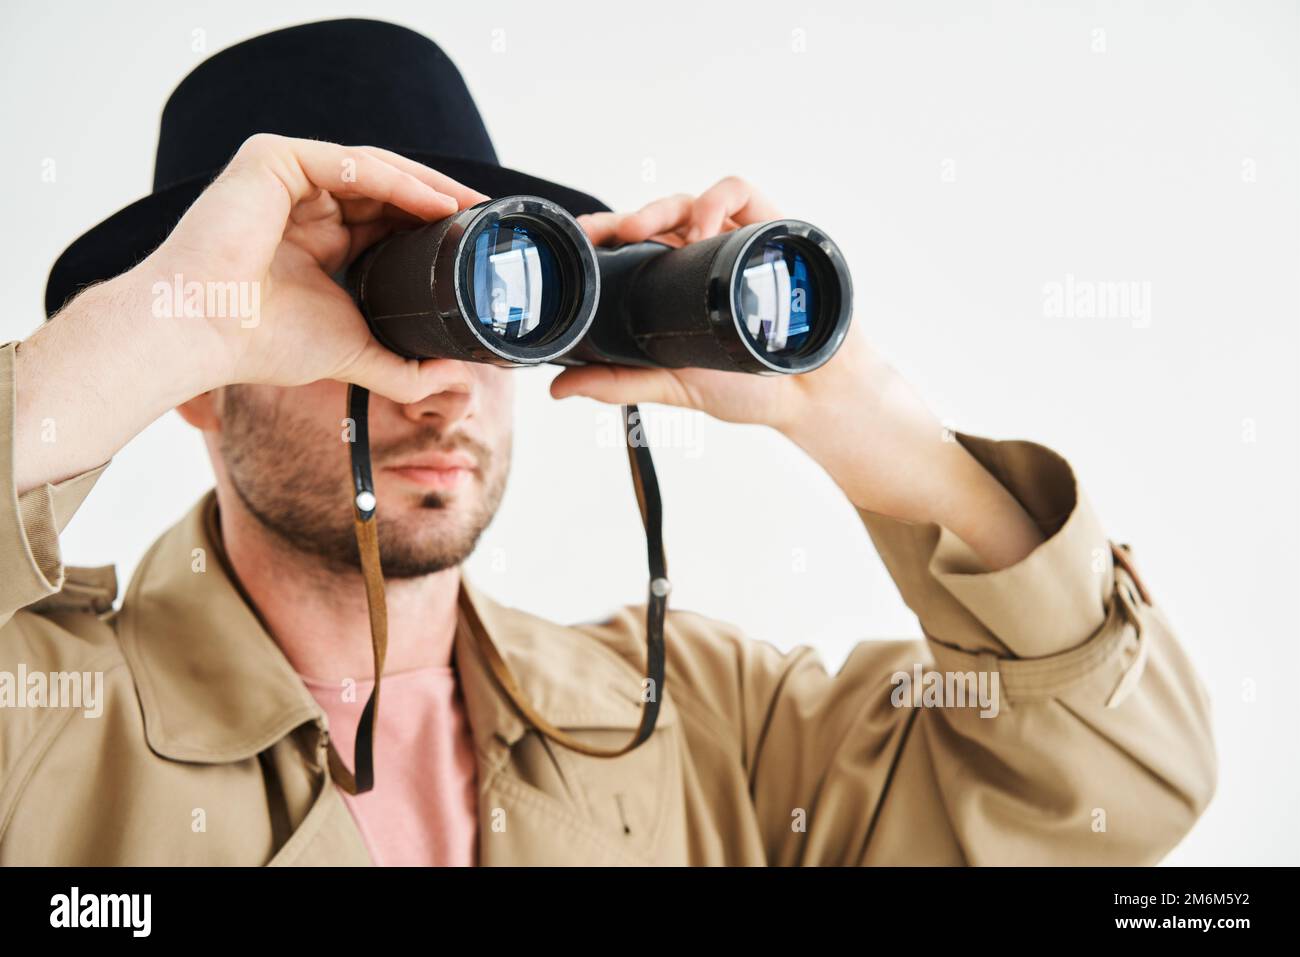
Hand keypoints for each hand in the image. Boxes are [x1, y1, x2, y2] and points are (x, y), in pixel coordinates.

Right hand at [12, 135, 489, 493]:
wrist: (205, 333)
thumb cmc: (264, 344)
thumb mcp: (355, 352)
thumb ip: (402, 368)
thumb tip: (456, 379)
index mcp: (317, 238)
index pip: (385, 218)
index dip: (430, 225)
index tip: (473, 240)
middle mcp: (301, 201)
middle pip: (385, 188)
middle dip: (437, 200)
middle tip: (483, 219)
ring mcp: (284, 175)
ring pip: (374, 169)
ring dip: (427, 186)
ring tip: (469, 209)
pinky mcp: (272, 159)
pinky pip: (350, 163)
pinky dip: (397, 180)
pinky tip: (435, 203)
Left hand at [554, 177, 1044, 568]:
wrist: (811, 396)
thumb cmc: (750, 387)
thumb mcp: (673, 384)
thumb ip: (619, 383)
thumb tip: (559, 389)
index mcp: (677, 283)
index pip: (636, 246)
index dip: (607, 235)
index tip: (580, 238)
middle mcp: (705, 256)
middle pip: (658, 218)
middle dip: (626, 218)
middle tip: (604, 233)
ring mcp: (739, 241)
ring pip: (694, 200)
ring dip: (665, 206)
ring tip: (648, 229)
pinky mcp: (773, 231)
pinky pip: (742, 193)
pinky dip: (719, 198)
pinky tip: (704, 223)